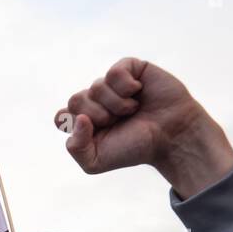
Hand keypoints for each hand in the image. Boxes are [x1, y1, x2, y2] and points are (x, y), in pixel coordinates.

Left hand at [55, 58, 232, 198]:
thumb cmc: (135, 148)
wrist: (171, 136)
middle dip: (96, 116)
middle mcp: (95, 102)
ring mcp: (112, 85)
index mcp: (85, 122)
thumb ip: (76, 148)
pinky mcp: (130, 69)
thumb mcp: (97, 162)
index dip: (72, 124)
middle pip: (75, 100)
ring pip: (95, 87)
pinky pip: (114, 72)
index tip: (93, 131)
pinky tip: (137, 92)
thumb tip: (78, 118)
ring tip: (132, 110)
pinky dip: (125, 87)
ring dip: (115, 105)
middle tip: (116, 122)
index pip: (61, 117)